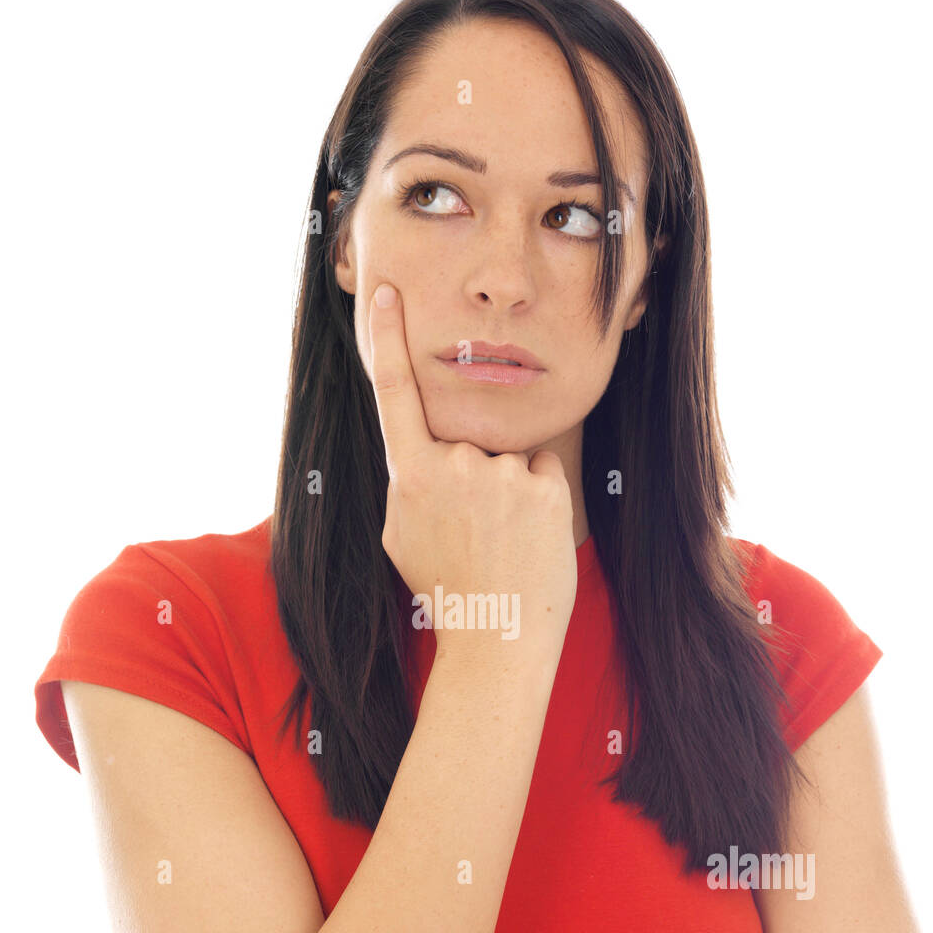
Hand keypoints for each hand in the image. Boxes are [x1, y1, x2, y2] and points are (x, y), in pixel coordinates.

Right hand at [368, 283, 576, 666]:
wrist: (497, 639)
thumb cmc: (447, 592)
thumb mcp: (401, 537)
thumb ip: (410, 484)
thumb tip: (425, 456)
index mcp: (410, 476)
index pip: (394, 394)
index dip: (386, 340)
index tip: (386, 293)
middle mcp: (455, 464)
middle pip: (469, 442)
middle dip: (474, 477)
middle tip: (473, 536)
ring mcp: (502, 472)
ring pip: (509, 459)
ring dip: (509, 491)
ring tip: (502, 546)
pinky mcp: (545, 485)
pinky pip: (542, 471)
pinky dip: (539, 499)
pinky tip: (530, 540)